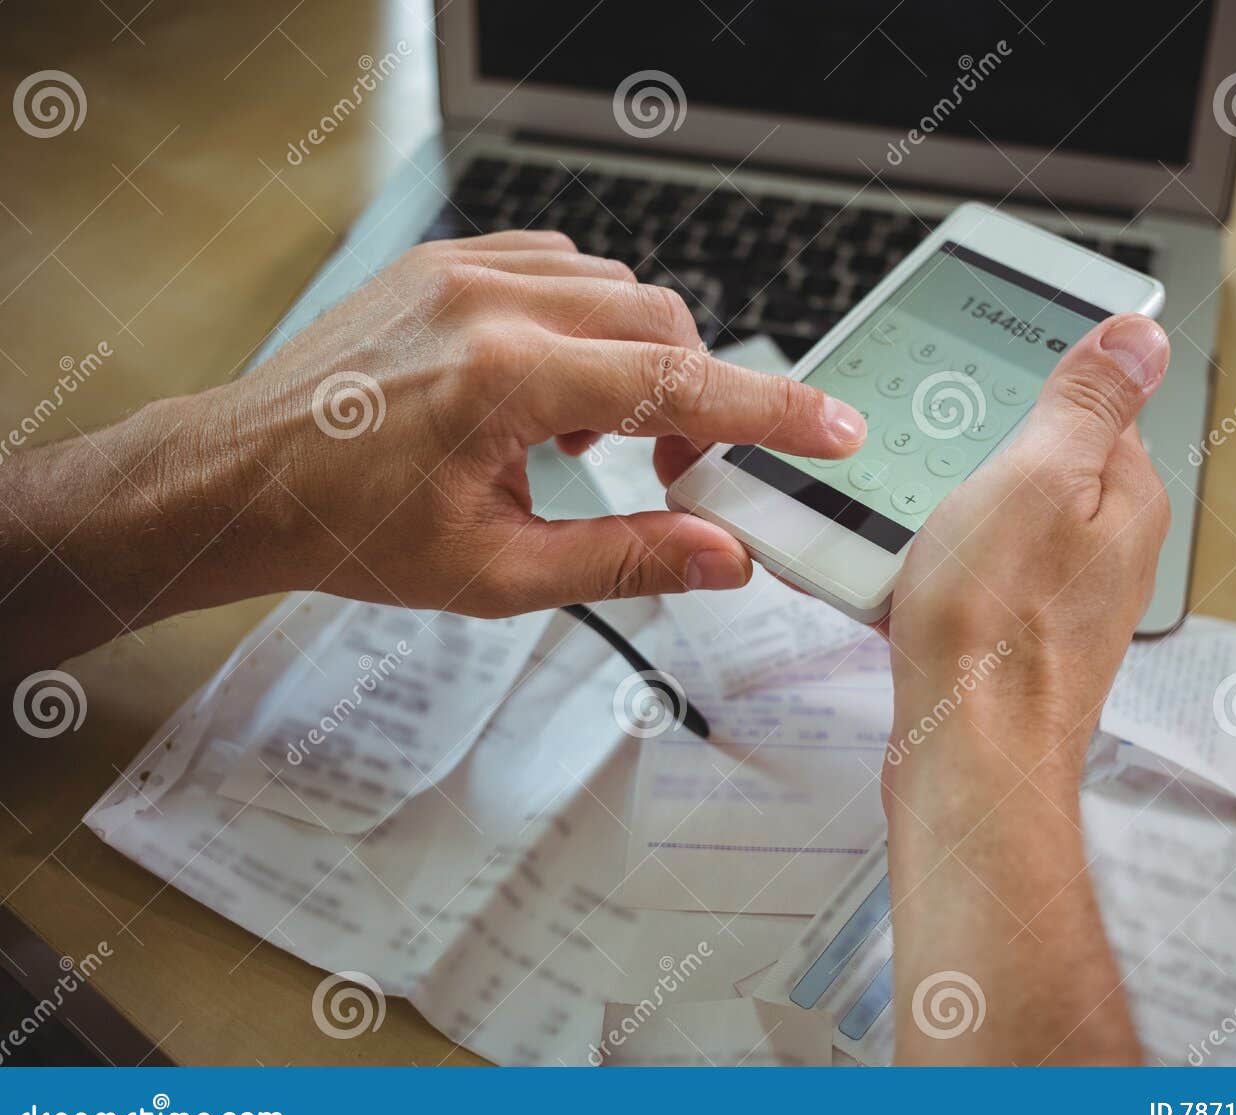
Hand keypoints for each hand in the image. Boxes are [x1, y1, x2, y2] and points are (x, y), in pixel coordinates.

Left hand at [183, 231, 866, 614]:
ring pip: (618, 289)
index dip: (772, 411)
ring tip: (594, 437)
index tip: (833, 429)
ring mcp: (464, 269)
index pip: (678, 384)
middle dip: (697, 396)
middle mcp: (488, 302)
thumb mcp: (499, 574)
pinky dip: (590, 322)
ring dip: (640, 360)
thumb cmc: (351, 532)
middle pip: (661, 324)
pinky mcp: (448, 261)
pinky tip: (559, 385)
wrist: (243, 479)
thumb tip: (726, 555)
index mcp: (502, 380)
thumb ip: (628, 557)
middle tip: (680, 469)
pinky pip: (562, 267)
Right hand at [885, 313, 1170, 777]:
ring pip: (993, 521)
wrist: (965, 762)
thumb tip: (1141, 335)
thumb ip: (1088, 402)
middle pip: (1035, 464)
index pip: (1091, 404)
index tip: (979, 386)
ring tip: (908, 531)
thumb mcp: (1036, 479)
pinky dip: (929, 569)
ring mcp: (1059, 598)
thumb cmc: (995, 633)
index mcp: (1125, 498)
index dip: (1028, 386)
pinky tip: (901, 584)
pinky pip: (967, 576)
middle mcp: (1105, 550)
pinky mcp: (1012, 637)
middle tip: (930, 466)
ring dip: (941, 516)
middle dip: (973, 457)